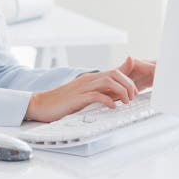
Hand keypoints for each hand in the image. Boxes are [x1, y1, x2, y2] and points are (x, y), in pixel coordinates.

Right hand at [25, 57, 153, 122]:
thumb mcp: (84, 95)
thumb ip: (99, 92)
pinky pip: (96, 95)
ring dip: (121, 91)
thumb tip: (115, 94)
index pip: (114, 71)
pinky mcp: (77, 98)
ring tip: (126, 102)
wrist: (41, 104)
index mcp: (90, 78)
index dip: (129, 77)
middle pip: (114, 73)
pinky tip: (112, 106)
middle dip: (128, 84)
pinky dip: (107, 100)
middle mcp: (87, 80)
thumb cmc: (62, 102)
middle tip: (133, 97)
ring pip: (108, 81)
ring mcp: (82, 87)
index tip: (137, 88)